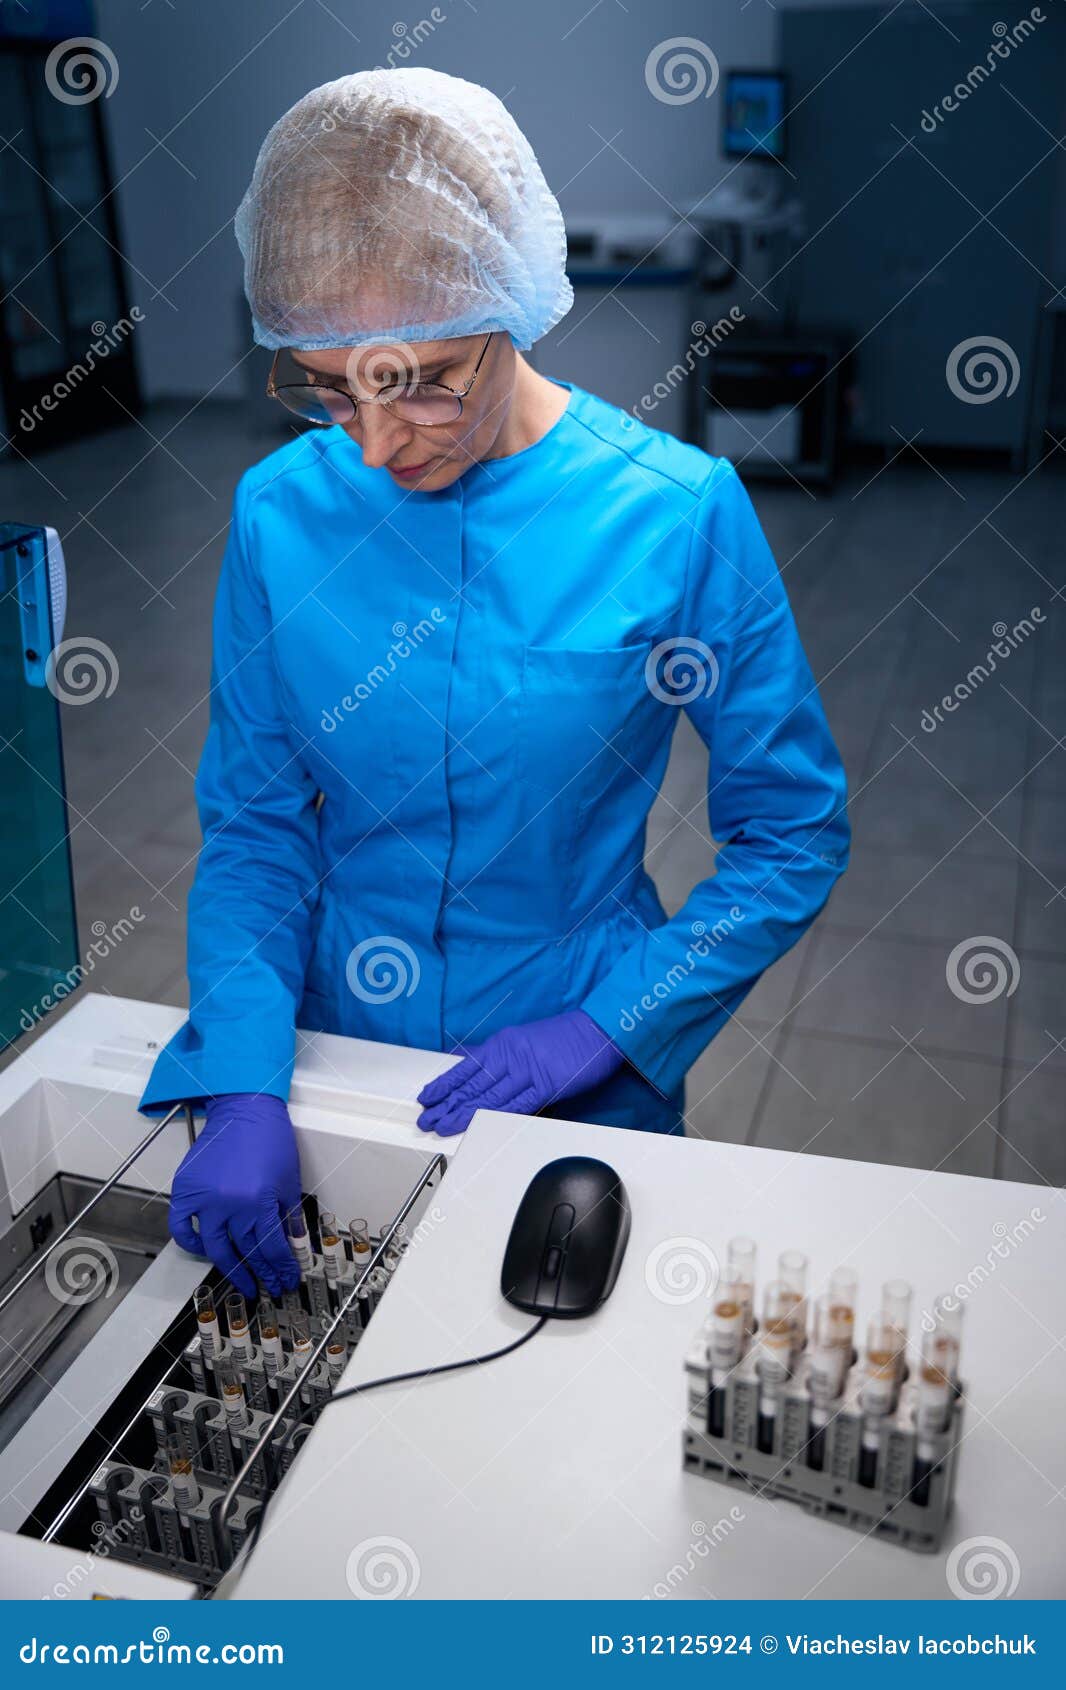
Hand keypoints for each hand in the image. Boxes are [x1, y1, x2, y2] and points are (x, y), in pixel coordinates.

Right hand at [169, 1093, 301, 1297]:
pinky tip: (203, 1250)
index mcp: (259, 1201)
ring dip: (231, 1269)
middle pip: (247, 1250)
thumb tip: (294, 1242)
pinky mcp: (186, 1189)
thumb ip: (289, 1214)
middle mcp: (230, 1204)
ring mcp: (205, 1198)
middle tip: (269, 1286)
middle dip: (262, 1272)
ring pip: (216, 1247)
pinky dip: (189, 1242)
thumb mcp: (289, 1179)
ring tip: (243, 1284)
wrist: (244, 1109)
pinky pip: (182, 1226)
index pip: (272, 1247)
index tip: (286, 1278)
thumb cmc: (269, 1138)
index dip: (281, 1267)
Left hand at [416, 1010, 623, 1137]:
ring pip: (489, 1096)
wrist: (598, 1030)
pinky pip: (517, 1104)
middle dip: (447, 1103)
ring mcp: (529, 1070)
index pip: (466, 1066)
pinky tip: (478, 1123)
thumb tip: (474, 1066)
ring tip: (443, 1125)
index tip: (427, 1096)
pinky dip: (496, 1115)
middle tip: (427, 1118)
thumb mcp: (524, 1038)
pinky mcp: (547, 1084)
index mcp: (504, 1043)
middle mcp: (512, 1055)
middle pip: (473, 1084)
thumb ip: (500, 1055)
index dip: (444, 1083)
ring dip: (463, 1113)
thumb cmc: (565, 1036)